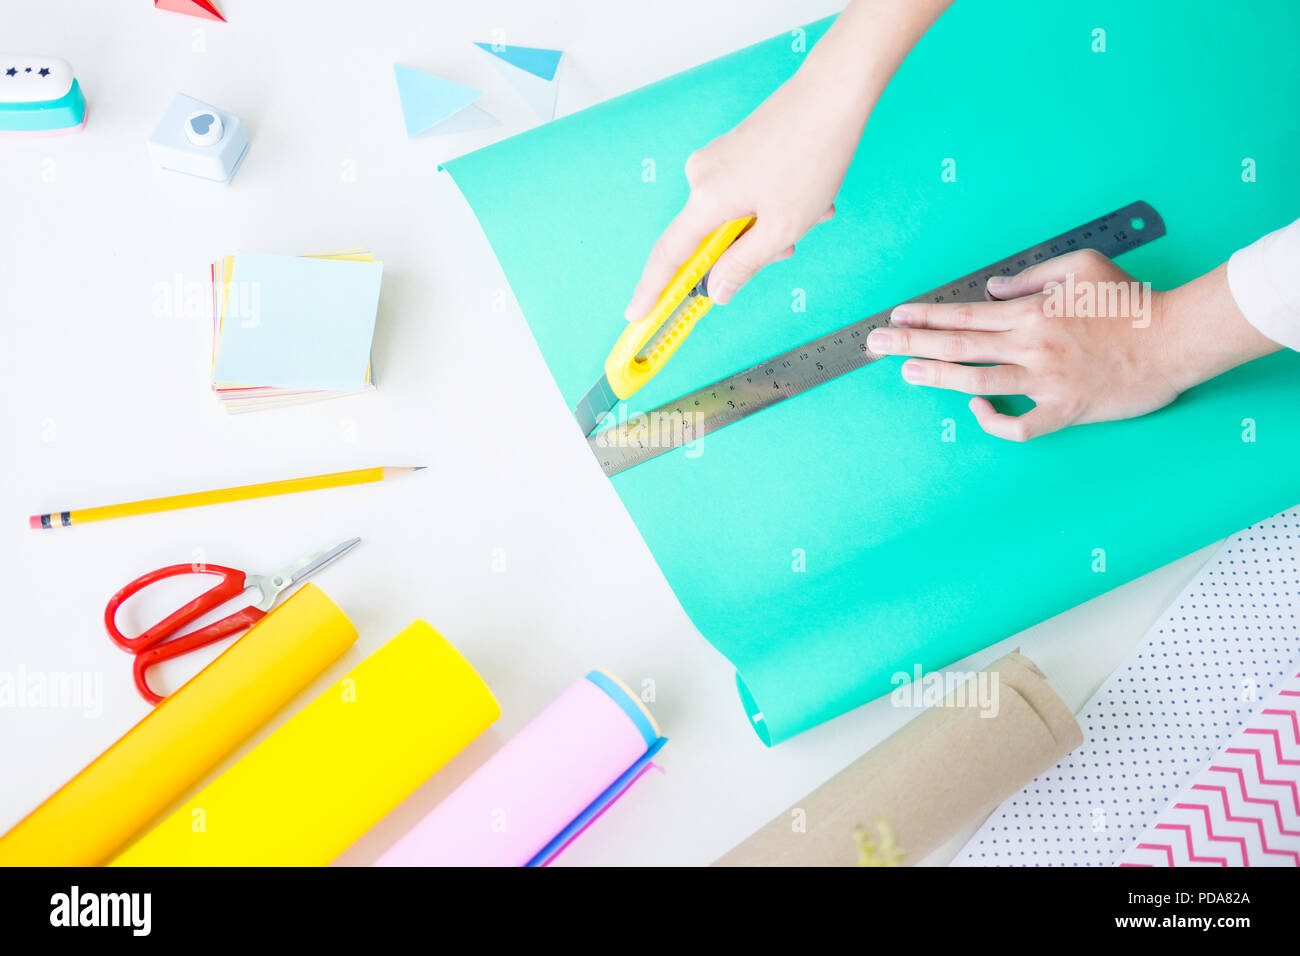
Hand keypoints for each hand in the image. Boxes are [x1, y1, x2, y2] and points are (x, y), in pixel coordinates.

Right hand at [621, 0, 956, 320]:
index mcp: (707, 199)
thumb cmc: (811, 156)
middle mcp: (702, 176)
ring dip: (772, 225)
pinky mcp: (733, 150)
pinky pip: (745, 195)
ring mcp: (717, 160)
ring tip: (811, 210)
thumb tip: (716, 291)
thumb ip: (743, 265)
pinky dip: (774, 204)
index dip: (652, 290)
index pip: (669, 256)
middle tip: (790, 245)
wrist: (832, 94)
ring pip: (736, 218)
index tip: (637, 314)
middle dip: (752, 250)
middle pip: (711, 239)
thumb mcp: (781, 228)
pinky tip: (807, 193)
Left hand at [863, 250, 1280, 440]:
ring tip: (906, 372)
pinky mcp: (1064, 409)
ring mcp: (1045, 380)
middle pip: (959, 345)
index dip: (925, 316)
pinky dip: (993, 422)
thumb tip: (994, 289)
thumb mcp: (1082, 267)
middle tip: (876, 344)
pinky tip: (975, 411)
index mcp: (1032, 312)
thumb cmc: (1133, 301)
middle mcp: (1031, 346)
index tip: (896, 316)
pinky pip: (1019, 425)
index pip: (965, 313)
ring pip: (978, 381)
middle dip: (912, 343)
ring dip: (937, 376)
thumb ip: (1032, 277)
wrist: (1176, 339)